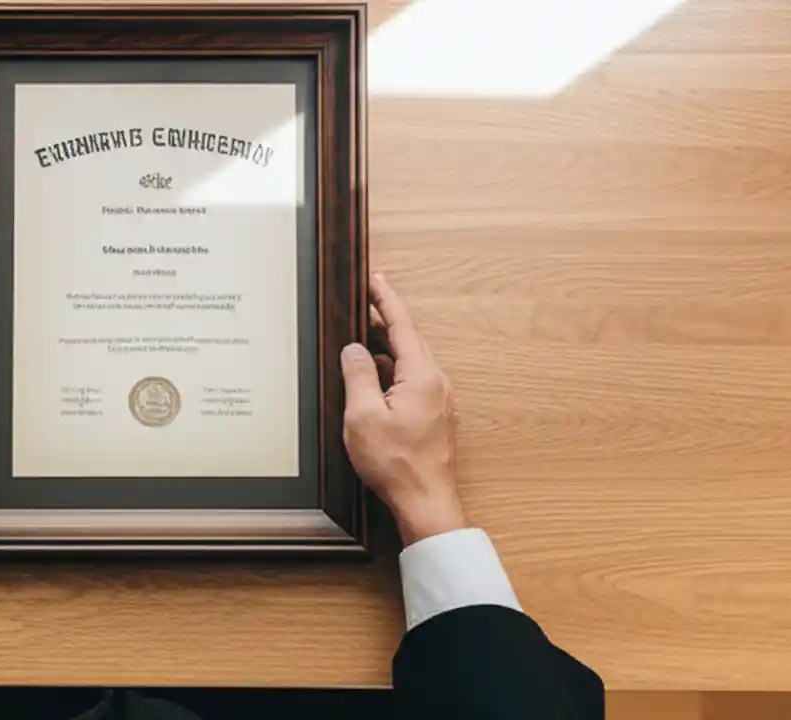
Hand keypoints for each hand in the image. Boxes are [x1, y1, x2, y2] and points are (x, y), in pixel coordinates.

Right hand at [341, 274, 464, 545]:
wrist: (425, 502)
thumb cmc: (395, 464)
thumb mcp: (363, 416)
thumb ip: (358, 376)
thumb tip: (354, 349)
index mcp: (421, 376)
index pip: (402, 325)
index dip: (386, 300)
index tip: (375, 279)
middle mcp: (435, 382)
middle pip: (409, 340)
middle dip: (385, 320)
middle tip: (363, 304)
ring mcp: (437, 400)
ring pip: (410, 361)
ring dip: (386, 348)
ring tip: (360, 341)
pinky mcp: (433, 415)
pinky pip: (412, 381)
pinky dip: (392, 371)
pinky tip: (373, 379)